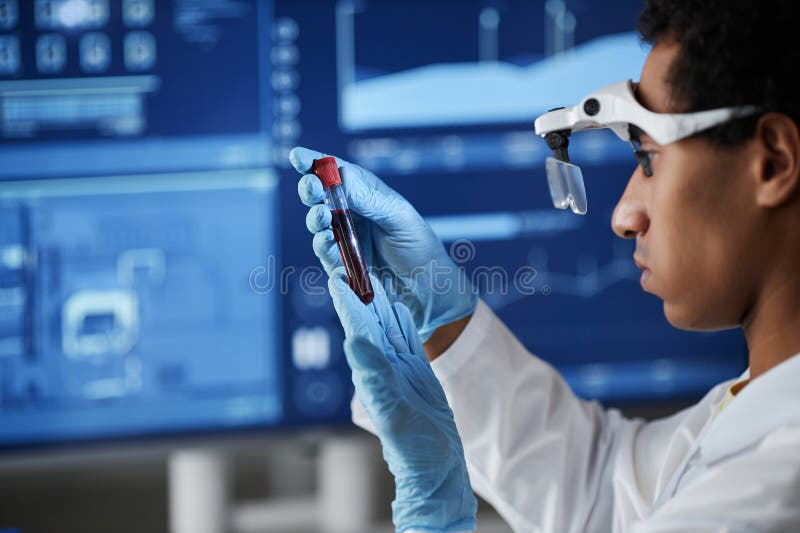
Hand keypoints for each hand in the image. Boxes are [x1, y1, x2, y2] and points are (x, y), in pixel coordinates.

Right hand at [291, 146, 475, 340]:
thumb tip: (342, 176)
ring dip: (314, 216)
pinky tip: (326, 238)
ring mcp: (343, 239)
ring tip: (321, 215)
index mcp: (365, 193)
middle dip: (310, 188)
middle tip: (311, 186)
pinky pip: (324, 251)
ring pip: (317, 222)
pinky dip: (321, 242)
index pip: (335, 172)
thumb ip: (369, 198)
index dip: (314, 163)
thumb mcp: (398, 216)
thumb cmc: (418, 246)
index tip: (297, 157)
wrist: (427, 289)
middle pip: (320, 195)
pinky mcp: (340, 264)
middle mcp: (350, 213)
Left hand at [328, 268, 476, 532]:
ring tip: (373, 277)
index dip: (347, 302)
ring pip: (388, 327)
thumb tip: (353, 341)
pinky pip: (409, 340)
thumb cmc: (410, 446)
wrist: (435, 466)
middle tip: (352, 263)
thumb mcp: (391, 409)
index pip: (357, 328)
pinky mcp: (418, 373)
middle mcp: (382, 366)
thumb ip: (374, 376)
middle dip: (361, 294)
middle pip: (370, 322)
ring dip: (380, 302)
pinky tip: (401, 308)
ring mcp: (400, 369)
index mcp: (371, 371)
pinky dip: (404, 322)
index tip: (337, 276)